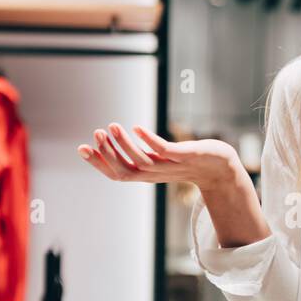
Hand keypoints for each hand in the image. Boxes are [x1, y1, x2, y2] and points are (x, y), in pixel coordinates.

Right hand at [77, 123, 239, 189]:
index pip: (117, 174)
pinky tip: (137, 127)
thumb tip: (119, 144)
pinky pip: (165, 151)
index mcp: (147, 175)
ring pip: (142, 161)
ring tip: (112, 126)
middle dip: (108, 153)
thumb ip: (141, 155)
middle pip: (125, 170)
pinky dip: (150, 141)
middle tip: (95, 133)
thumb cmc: (187, 160)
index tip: (81, 148)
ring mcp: (171, 166)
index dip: (99, 163)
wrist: (220, 167)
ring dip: (125, 145)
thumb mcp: (160, 159)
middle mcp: (156, 174)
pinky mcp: (186, 157)